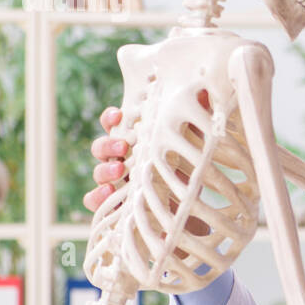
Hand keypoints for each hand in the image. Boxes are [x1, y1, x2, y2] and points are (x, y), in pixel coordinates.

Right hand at [82, 93, 213, 248]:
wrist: (198, 212)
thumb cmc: (195, 173)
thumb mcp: (201, 146)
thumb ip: (199, 121)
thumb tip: (208, 92)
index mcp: (139, 142)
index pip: (116, 125)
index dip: (111, 118)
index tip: (118, 114)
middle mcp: (125, 161)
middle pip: (102, 147)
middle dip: (108, 144)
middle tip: (123, 146)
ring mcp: (119, 184)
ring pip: (97, 172)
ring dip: (104, 169)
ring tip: (119, 169)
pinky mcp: (118, 208)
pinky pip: (95, 202)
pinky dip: (96, 197)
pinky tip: (108, 194)